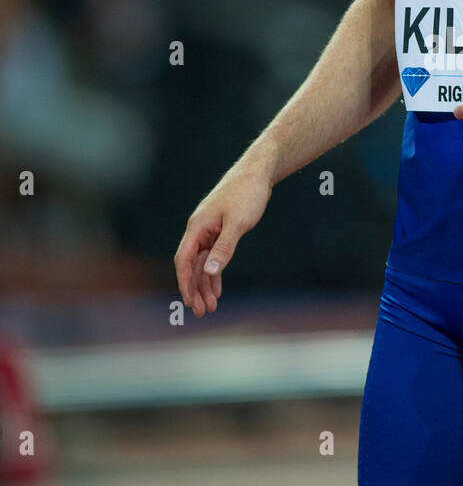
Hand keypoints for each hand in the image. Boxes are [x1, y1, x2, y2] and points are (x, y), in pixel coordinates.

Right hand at [174, 164, 272, 316]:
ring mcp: (209, 231)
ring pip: (203, 263)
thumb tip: (209, 272)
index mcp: (197, 227)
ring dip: (206, 284)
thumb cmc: (247, 194)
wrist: (257, 173)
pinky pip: (213, 256)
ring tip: (210, 306)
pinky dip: (215, 273)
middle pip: (192, 265)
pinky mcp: (220, 231)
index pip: (184, 260)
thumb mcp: (238, 222)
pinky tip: (217, 289)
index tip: (189, 302)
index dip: (185, 282)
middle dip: (195, 289)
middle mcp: (199, 230)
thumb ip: (224, 247)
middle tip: (201, 312)